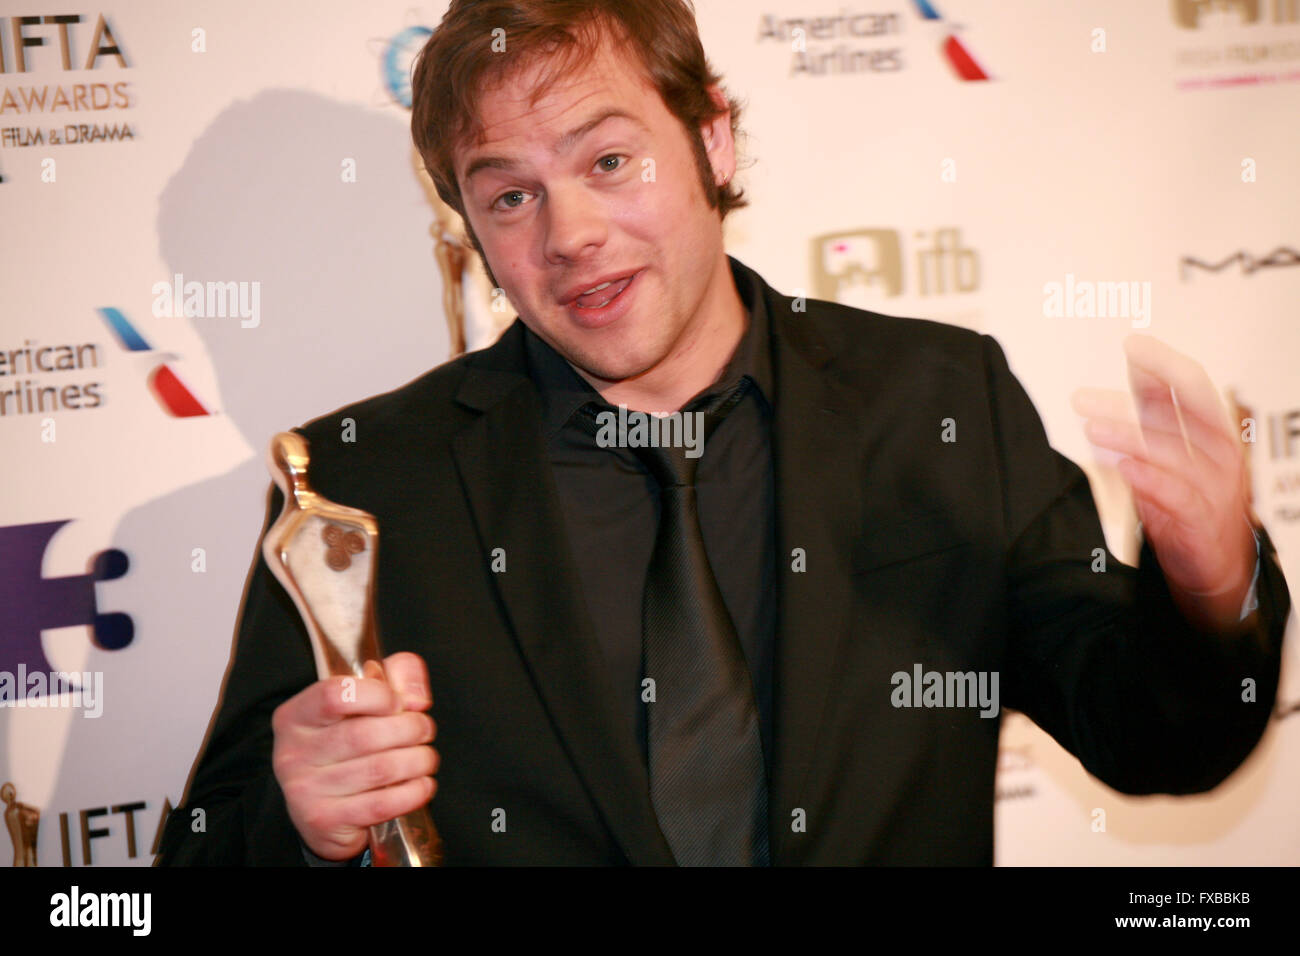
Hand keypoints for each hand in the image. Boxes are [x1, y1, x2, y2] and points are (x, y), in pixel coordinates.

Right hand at [271, 651, 437, 860]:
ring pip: (379, 769)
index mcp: (297, 715)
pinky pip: (382, 804)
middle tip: (424, 730)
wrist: (325, 810)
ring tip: (426, 757)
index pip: (336, 694)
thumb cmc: (349, 744)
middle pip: (365, 734)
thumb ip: (397, 676)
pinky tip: (421, 784)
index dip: (379, 695)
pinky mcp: (324, 820)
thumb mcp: (367, 700)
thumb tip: (417, 697)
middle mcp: (293, 752)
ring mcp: (305, 790)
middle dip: (411, 729)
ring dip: (418, 761)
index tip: (399, 703)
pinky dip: (413, 792)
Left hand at [1071, 334, 1256, 631]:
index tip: (1134, 342)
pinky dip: (1149, 479)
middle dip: (1164, 376)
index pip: (1190, 388)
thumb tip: (1126, 374)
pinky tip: (1122, 467)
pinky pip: (1176, 495)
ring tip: (1092, 424)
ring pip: (1174, 450)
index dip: (1164, 364)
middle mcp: (1217, 454)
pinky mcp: (1200, 520)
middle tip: (1128, 360)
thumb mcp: (1169, 455)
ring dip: (1131, 434)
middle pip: (1193, 405)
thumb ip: (1150, 418)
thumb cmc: (1189, 506)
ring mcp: (1212, 487)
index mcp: (1210, 434)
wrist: (1215, 570)